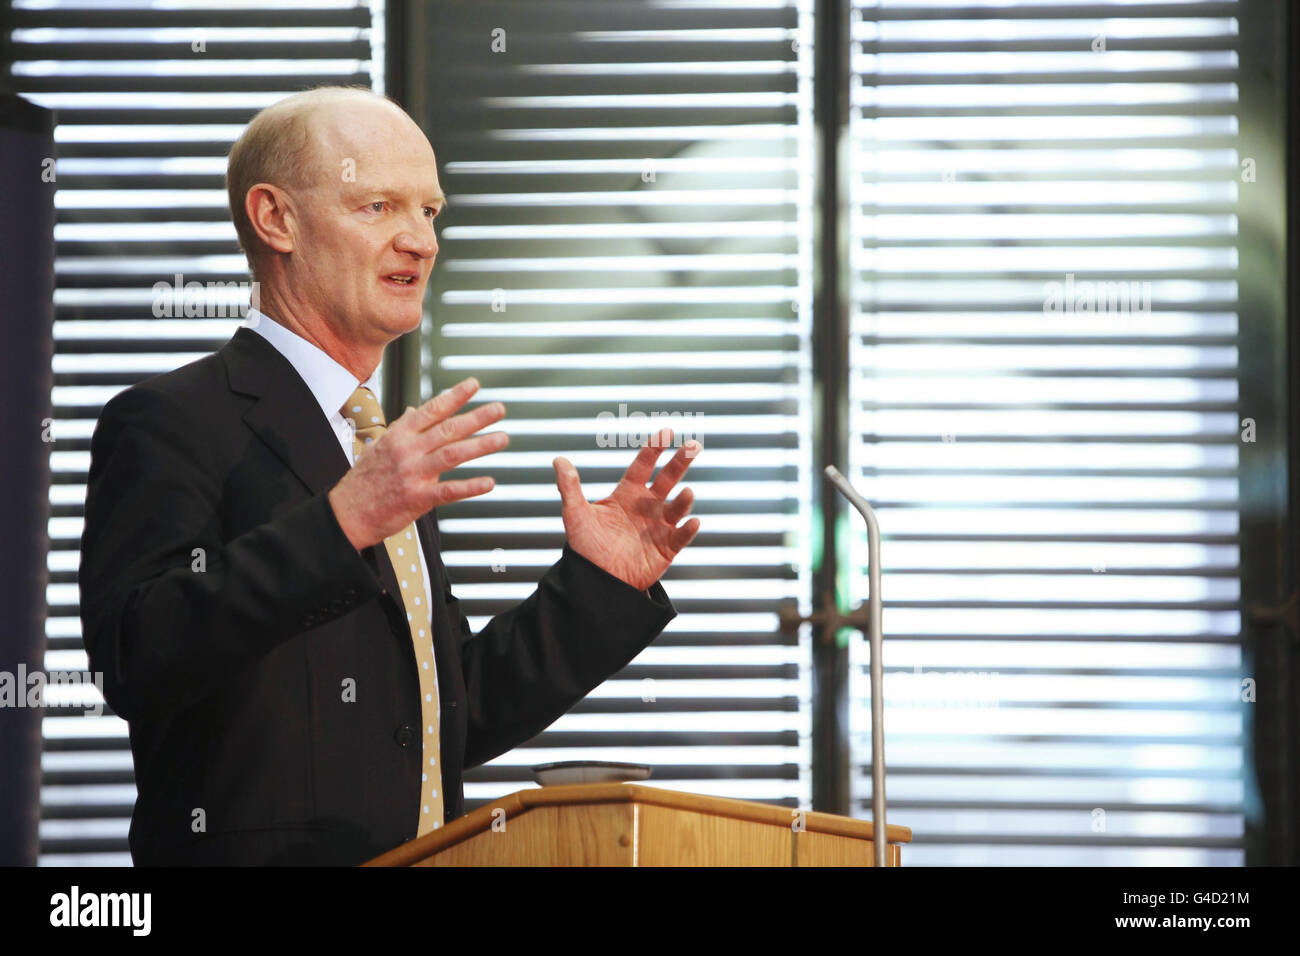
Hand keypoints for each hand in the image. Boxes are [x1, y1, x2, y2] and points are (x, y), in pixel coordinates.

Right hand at [329, 377, 507, 549]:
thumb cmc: (366, 479)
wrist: (347, 513)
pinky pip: (448, 490)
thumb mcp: (380, 446)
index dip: (454, 396)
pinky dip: (470, 486)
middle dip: (476, 417)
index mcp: (399, 435)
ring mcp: (412, 473)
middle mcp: (407, 450)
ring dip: (481, 446)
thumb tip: (412, 411)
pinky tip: (489, 482)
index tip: (474, 384)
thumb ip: (401, 429)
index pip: (431, 410)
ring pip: (452, 454)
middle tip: (499, 408)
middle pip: (447, 429)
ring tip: (503, 438)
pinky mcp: (417, 498)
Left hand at [553, 427, 700, 590]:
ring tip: (687, 493)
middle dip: (681, 462)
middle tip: (694, 445)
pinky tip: (693, 522)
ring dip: (684, 499)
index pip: (644, 465)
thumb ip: (569, 488)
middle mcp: (647, 506)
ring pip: (677, 507)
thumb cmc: (586, 547)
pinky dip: (688, 529)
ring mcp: (659, 526)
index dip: (654, 448)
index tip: (667, 432)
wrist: (597, 581)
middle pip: (668, 478)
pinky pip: (681, 536)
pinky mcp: (667, 548)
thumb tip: (558, 459)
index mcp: (628, 493)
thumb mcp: (575, 515)